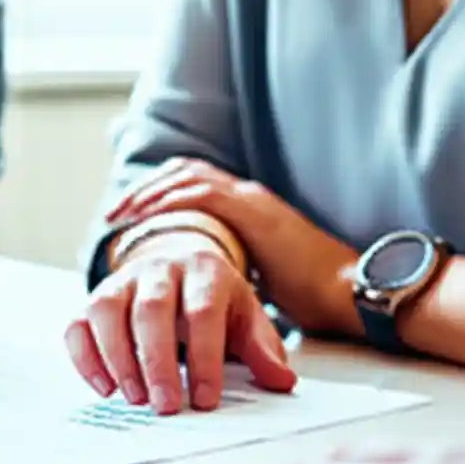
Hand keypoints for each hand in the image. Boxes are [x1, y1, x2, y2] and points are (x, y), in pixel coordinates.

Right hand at [68, 231, 296, 415]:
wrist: (176, 259)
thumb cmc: (213, 298)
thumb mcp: (245, 315)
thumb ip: (262, 347)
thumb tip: (281, 381)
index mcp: (203, 269)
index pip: (203, 310)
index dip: (204, 356)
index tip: (206, 400)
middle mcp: (158, 268)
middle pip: (151, 309)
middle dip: (157, 361)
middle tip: (166, 406)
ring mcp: (122, 280)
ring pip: (107, 310)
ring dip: (117, 357)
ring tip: (134, 399)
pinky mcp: (95, 297)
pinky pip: (78, 324)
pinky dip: (85, 357)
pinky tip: (104, 387)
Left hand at [108, 158, 361, 335]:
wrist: (347, 291)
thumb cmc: (313, 294)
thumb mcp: (264, 276)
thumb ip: (237, 270)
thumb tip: (212, 287)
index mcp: (249, 207)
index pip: (195, 182)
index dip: (160, 193)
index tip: (132, 215)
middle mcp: (247, 195)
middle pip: (184, 169)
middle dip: (146, 187)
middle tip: (117, 211)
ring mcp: (250, 199)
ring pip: (187, 175)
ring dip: (150, 193)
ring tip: (122, 213)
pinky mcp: (252, 211)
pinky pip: (200, 194)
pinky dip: (169, 202)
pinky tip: (148, 218)